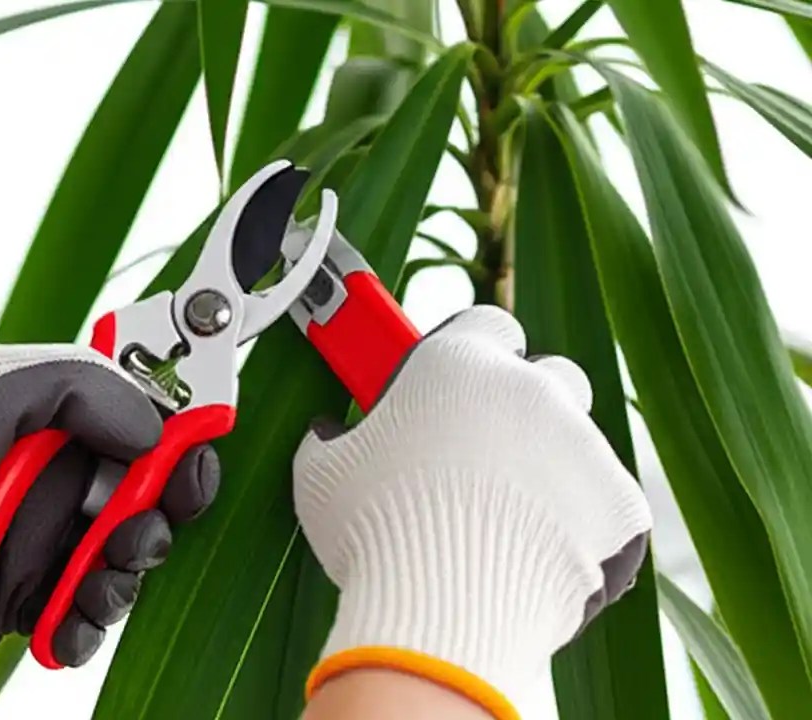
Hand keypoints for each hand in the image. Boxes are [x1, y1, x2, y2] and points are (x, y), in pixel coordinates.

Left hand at [0, 345, 217, 715]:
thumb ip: (79, 384)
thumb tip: (152, 426)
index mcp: (52, 422)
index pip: (142, 423)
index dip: (178, 441)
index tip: (191, 460)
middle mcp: (54, 480)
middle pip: (148, 497)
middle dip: (155, 517)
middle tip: (134, 532)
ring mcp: (44, 542)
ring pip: (126, 562)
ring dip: (121, 577)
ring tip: (88, 586)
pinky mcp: (30, 599)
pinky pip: (88, 615)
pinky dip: (85, 624)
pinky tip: (60, 626)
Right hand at [294, 306, 651, 715]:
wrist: (445, 610)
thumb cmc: (374, 533)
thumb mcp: (320, 474)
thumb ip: (331, 438)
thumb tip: (327, 435)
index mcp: (460, 361)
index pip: (485, 323)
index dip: (470, 354)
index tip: (451, 388)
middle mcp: (533, 388)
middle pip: (548, 376)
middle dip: (524, 408)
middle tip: (482, 456)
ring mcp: (586, 445)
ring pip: (578, 444)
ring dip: (551, 470)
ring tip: (502, 525)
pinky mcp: (622, 505)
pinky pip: (606, 506)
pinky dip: (582, 528)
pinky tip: (537, 559)